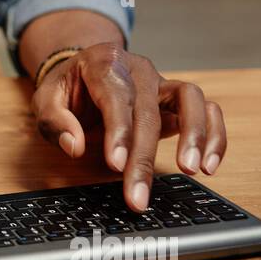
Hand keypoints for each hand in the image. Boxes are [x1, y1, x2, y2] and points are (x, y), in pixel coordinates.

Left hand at [31, 43, 226, 212]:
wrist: (85, 69)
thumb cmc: (67, 88)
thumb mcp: (47, 99)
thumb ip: (55, 121)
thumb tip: (74, 145)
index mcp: (103, 63)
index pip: (115, 96)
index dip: (118, 131)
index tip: (116, 163)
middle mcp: (138, 69)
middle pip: (148, 110)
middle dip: (144, 157)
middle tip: (138, 196)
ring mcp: (162, 82)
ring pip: (191, 99)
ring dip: (195, 135)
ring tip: (192, 170)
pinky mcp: (178, 99)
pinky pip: (207, 110)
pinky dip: (213, 135)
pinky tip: (209, 165)